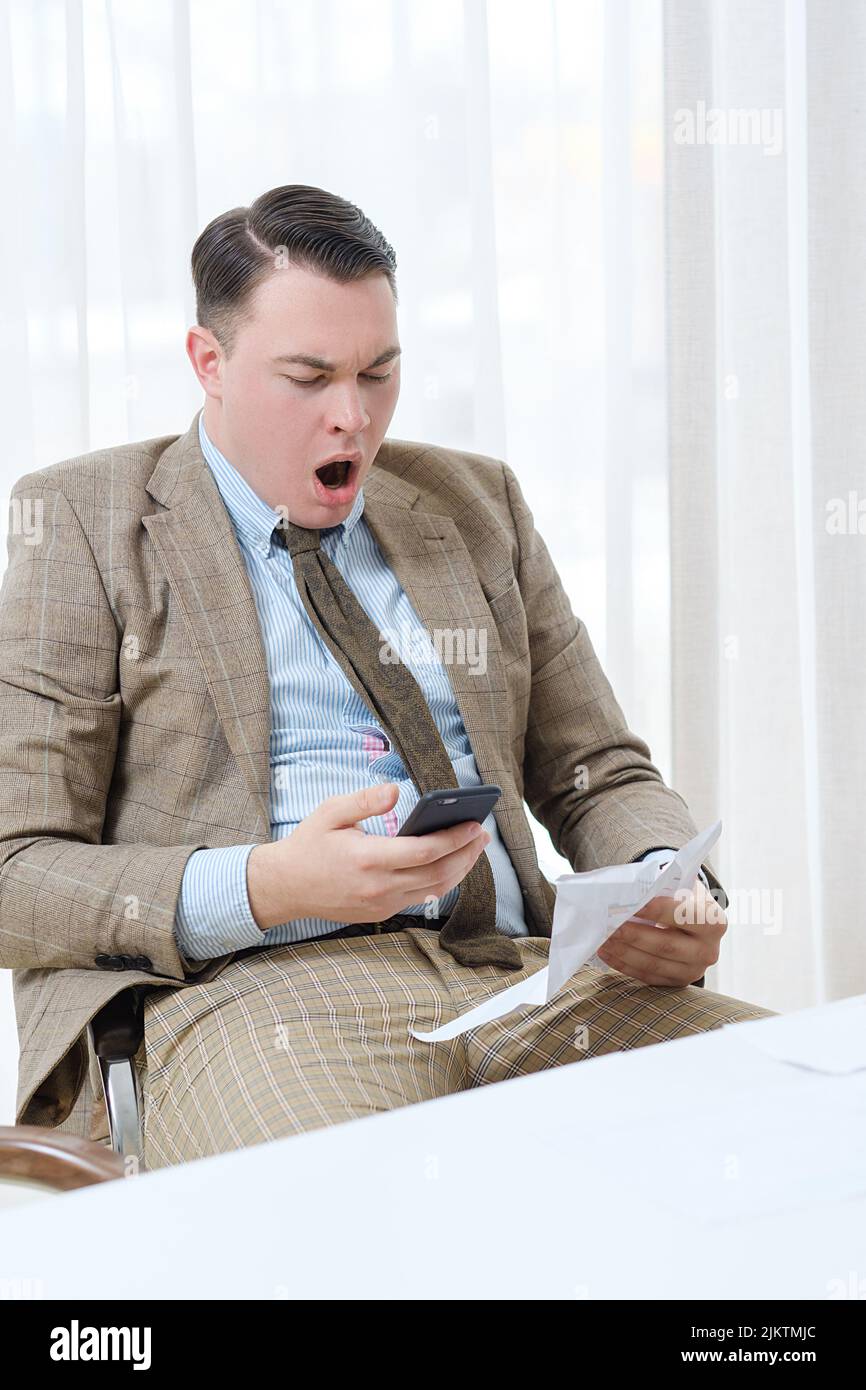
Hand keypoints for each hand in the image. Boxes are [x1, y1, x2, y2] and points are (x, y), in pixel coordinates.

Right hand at [247, 782, 490, 929]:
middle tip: (483, 834)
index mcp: (368, 859)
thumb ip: (364, 800)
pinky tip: (450, 864)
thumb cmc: (309, 845)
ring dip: (460, 869)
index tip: (474, 824)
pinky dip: (441, 881)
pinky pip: (421, 898)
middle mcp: (379, 886)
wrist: (286, 887)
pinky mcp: (382, 912)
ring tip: (474, 848)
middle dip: (466, 853)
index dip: (454, 839)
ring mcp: (382, 904)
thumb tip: (396, 790)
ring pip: (435, 890)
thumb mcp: (330, 812)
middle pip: (438, 874)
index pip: (424, 852)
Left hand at [595, 878, 726, 985]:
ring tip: (602, 939)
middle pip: (666, 945)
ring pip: (654, 964)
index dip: (655, 910)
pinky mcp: (678, 982)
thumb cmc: (682, 898)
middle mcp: (709, 951)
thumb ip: (660, 890)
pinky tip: (607, 953)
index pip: (683, 916)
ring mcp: (694, 971)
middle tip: (608, 925)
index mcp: (714, 922)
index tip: (630, 904)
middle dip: (633, 935)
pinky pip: (648, 977)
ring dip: (623, 952)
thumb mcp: (680, 886)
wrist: (695, 919)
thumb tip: (627, 895)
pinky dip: (624, 965)